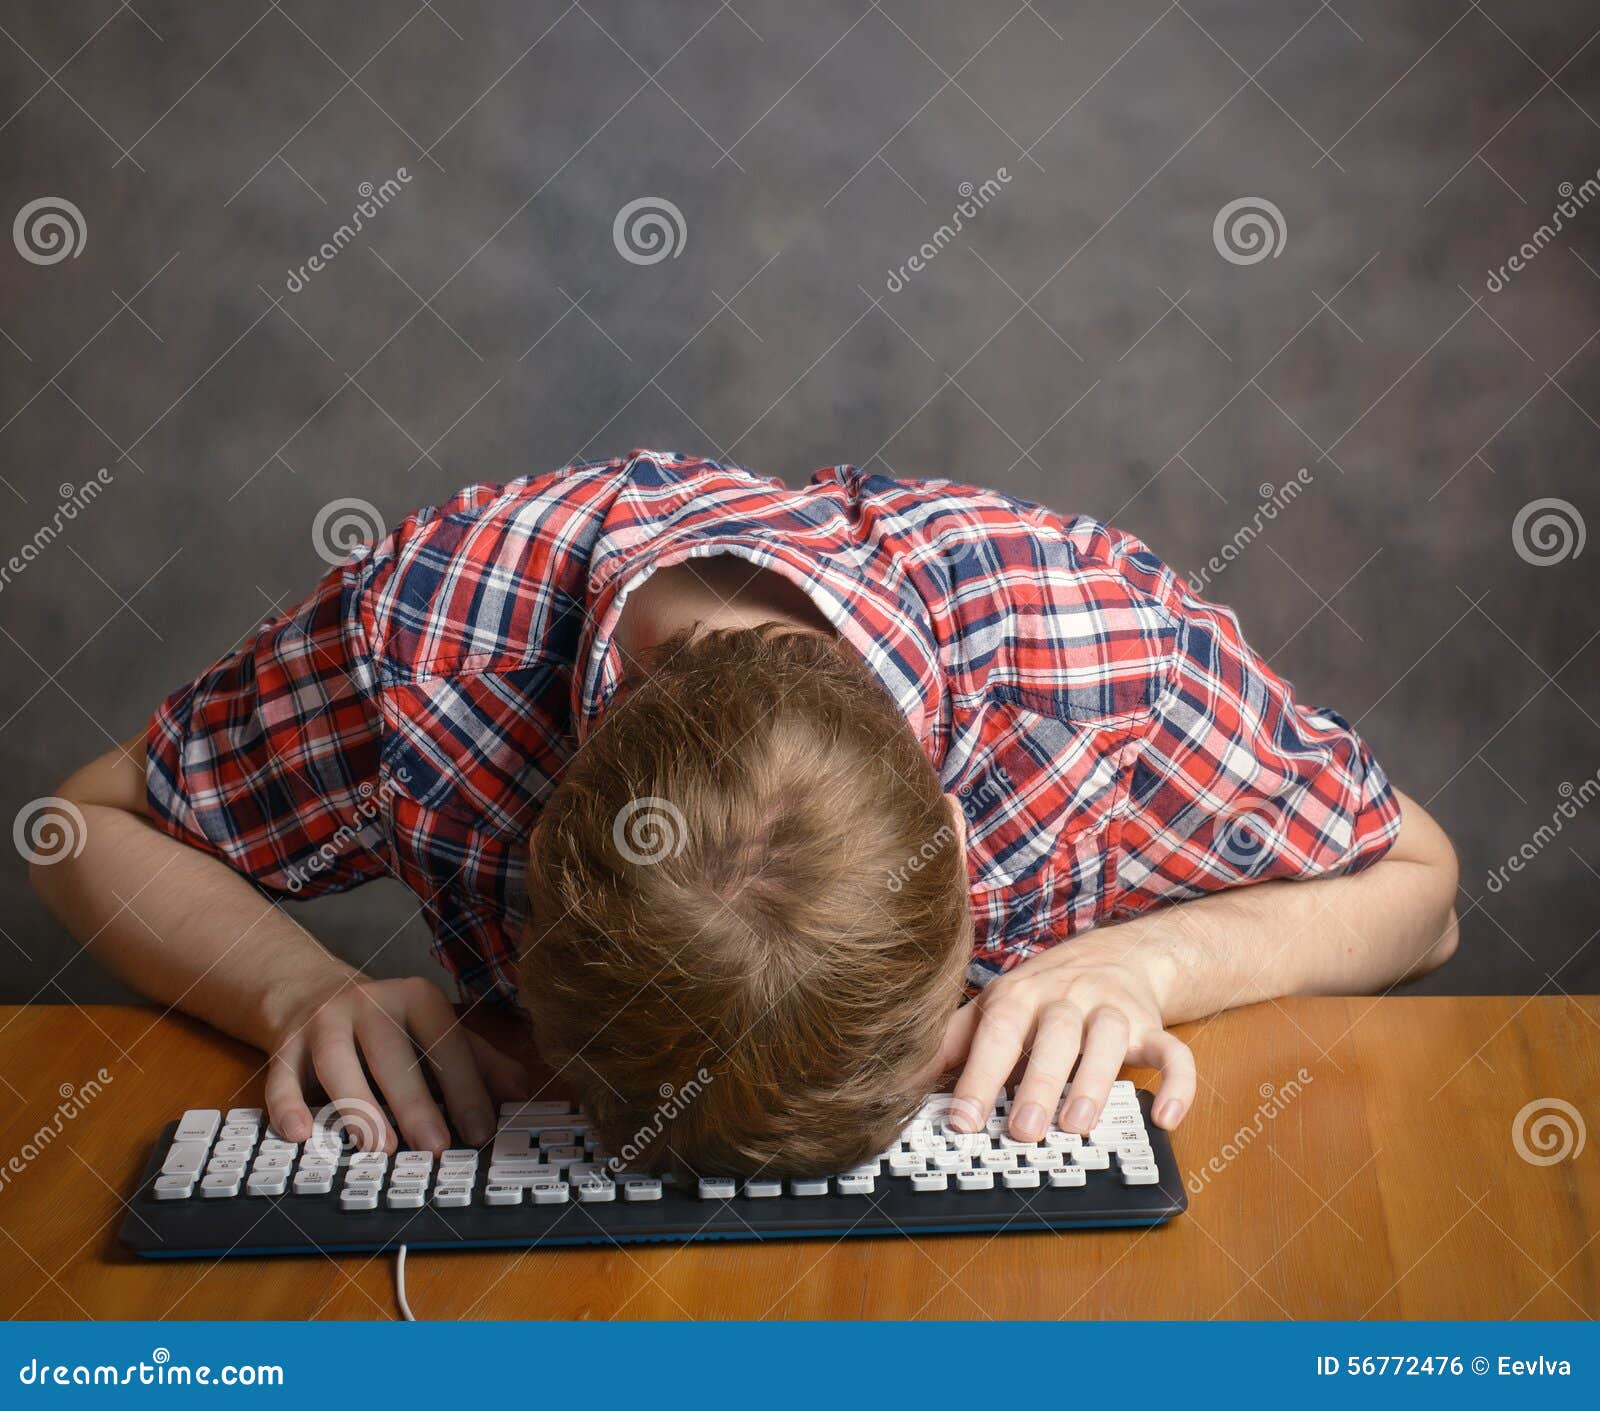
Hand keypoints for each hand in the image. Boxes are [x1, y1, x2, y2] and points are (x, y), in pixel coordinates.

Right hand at [263, 972, 529, 1152]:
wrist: (315, 993)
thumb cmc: (393, 1027)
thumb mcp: (439, 1032)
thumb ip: (480, 1061)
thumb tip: (520, 1092)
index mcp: (418, 998)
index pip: (446, 1041)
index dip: (465, 1087)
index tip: (480, 1131)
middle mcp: (370, 1003)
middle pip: (393, 1053)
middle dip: (415, 1102)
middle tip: (436, 1146)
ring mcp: (323, 1023)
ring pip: (338, 1064)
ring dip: (358, 1105)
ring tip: (377, 1147)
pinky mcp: (284, 1046)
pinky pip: (281, 1078)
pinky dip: (287, 1106)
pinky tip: (301, 1135)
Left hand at [935, 934, 1194, 1141]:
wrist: (1115, 953)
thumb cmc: (1041, 994)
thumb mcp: (992, 1008)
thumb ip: (951, 1044)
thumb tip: (899, 1082)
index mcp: (1019, 996)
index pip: (995, 1033)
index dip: (977, 1076)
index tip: (962, 1120)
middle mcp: (1066, 999)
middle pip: (1053, 1036)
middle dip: (1037, 1083)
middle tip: (1022, 1130)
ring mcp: (1111, 1011)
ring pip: (1108, 1040)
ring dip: (1094, 1083)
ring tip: (1076, 1126)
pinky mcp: (1152, 1027)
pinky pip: (1173, 1052)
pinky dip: (1176, 1085)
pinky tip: (1166, 1120)